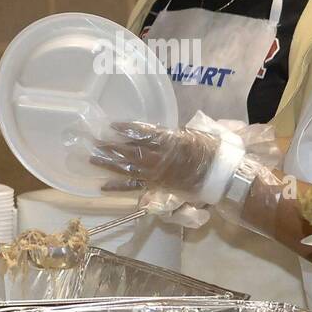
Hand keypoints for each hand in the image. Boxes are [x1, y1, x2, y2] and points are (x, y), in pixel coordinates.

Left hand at [90, 121, 220, 195]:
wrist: (221, 176)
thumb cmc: (212, 152)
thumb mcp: (197, 134)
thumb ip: (178, 132)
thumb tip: (168, 129)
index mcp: (169, 141)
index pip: (143, 133)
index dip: (126, 129)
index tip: (111, 125)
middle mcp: (159, 157)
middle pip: (129, 150)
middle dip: (111, 146)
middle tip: (92, 141)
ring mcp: (156, 173)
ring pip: (127, 167)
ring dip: (108, 163)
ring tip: (91, 158)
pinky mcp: (156, 186)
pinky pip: (134, 186)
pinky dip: (118, 187)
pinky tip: (102, 186)